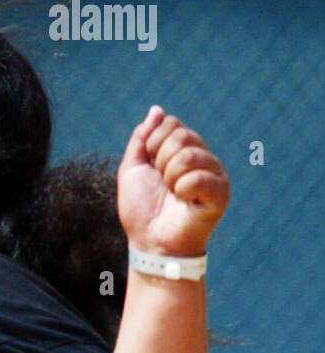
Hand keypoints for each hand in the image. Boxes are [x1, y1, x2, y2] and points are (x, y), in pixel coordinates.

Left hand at [117, 106, 228, 256]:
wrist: (150, 242)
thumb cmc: (141, 210)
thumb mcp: (132, 170)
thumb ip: (142, 139)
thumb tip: (157, 110)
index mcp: (181, 150)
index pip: (171, 123)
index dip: (154, 143)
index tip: (151, 167)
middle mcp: (200, 157)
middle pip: (180, 135)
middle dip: (161, 162)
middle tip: (163, 184)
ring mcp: (213, 173)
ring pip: (188, 154)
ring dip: (170, 177)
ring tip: (172, 194)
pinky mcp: (221, 191)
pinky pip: (199, 176)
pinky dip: (183, 189)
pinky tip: (185, 201)